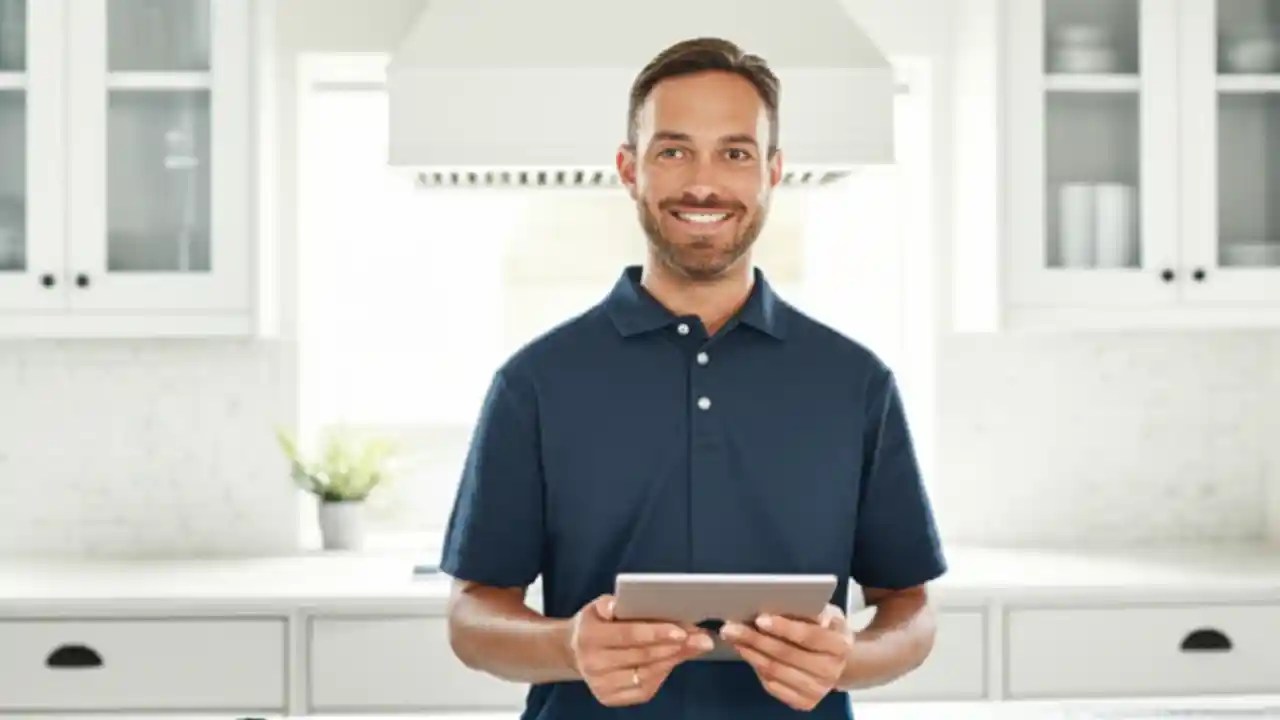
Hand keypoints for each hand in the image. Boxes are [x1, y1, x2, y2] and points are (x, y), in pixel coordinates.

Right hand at [566, 594, 714, 706]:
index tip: (682, 630)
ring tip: (694, 646)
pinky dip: (663, 673)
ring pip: (647, 673)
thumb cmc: (595, 624)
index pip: (629, 635)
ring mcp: (601, 685)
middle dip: (676, 646)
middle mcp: (593, 664)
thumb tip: (621, 602)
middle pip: (643, 655)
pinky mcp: (610, 698)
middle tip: (701, 638)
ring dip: (674, 659)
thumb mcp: (596, 607)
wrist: (575, 651)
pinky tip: (674, 659)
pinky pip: (644, 688)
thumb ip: (610, 603)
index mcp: (589, 637)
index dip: (657, 633)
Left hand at [720, 604, 852, 711]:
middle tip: (731, 628)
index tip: (760, 618)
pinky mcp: (804, 703)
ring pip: (775, 671)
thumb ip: (811, 609)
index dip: (784, 627)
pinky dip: (756, 668)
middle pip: (786, 654)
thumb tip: (788, 602)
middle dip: (755, 639)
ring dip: (750, 654)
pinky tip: (746, 653)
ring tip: (733, 639)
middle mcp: (831, 671)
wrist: (839, 661)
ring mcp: (818, 690)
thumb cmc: (827, 629)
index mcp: (840, 645)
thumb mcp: (827, 613)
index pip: (808, 636)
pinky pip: (772, 686)